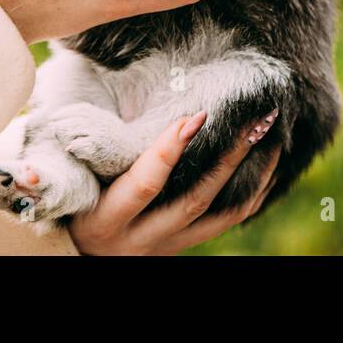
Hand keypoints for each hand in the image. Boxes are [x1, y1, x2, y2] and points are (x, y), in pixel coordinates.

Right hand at [68, 113, 279, 254]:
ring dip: (249, 175)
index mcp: (106, 219)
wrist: (82, 256)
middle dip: (228, 159)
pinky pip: (225, 223)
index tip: (196, 115)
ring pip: (217, 214)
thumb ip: (96, 150)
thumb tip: (114, 86)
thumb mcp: (73, 182)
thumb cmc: (72, 203)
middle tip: (254, 120)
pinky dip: (250, 194)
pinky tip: (266, 165)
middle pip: (194, 200)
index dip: (169, 151)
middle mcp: (139, 239)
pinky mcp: (183, 248)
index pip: (144, 184)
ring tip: (269, 136)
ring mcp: (165, 247)